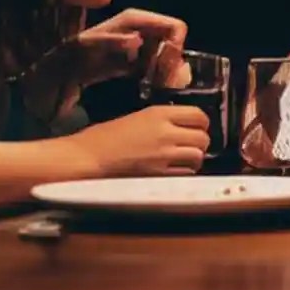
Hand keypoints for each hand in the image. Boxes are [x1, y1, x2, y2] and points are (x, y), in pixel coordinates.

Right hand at [67, 106, 209, 176]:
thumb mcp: (136, 118)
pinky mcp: (159, 175)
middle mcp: (165, 132)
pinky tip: (174, 171)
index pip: (198, 115)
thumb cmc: (103, 138)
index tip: (197, 128)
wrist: (86, 158)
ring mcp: (164, 155)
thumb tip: (182, 127)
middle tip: (191, 146)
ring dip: (194, 158)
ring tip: (184, 160)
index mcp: (158, 114)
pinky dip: (185, 172)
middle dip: (200, 142)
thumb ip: (161, 121)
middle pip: (202, 137)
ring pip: (198, 156)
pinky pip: (186, 173)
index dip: (202, 123)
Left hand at [72, 8, 188, 86]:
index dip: (176, 46)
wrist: (70, 67)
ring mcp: (145, 42)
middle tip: (163, 81)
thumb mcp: (92, 45)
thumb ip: (114, 41)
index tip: (164, 65)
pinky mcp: (142, 57)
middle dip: (172, 62)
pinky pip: (160, 66)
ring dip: (167, 71)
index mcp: (137, 19)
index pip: (176, 27)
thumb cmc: (79, 52)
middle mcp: (145, 28)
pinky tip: (152, 85)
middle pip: (175, 42)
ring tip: (157, 85)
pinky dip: (160, 76)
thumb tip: (137, 40)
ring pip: (170, 56)